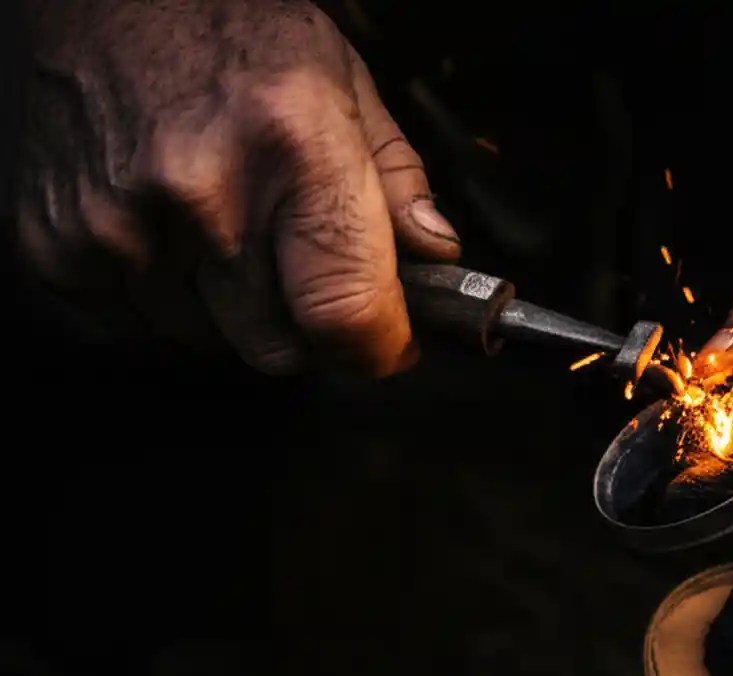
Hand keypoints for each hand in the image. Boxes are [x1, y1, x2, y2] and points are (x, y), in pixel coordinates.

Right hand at [13, 0, 459, 375]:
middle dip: (307, 328)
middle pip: (277, 346)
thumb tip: (433, 257)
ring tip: (227, 231)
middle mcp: (203, 193)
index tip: (386, 345)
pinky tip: (173, 235)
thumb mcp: (344, 83)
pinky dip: (165, 300)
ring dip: (231, 312)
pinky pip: (136, 326)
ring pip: (209, 342)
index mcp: (293, 147)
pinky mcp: (59, 246)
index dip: (377, 347)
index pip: (343, 310)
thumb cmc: (231, 28)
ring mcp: (121, 225)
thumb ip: (397, 181)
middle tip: (305, 273)